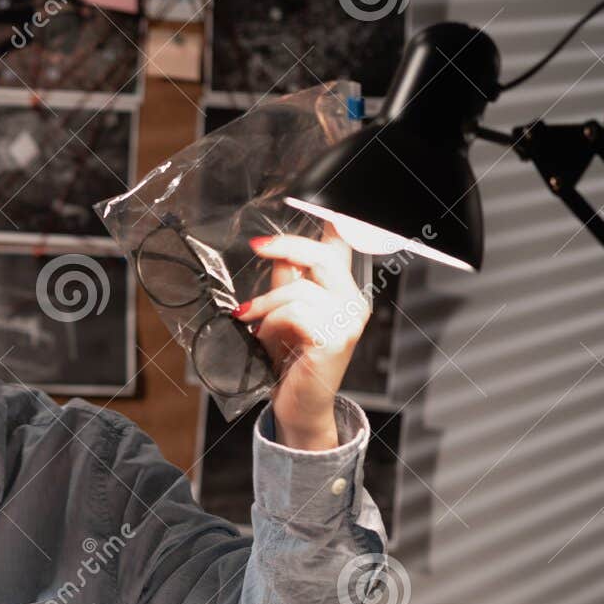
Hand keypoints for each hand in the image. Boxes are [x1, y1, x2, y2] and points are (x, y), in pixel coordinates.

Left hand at [234, 222, 369, 449]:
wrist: (299, 405)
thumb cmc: (291, 359)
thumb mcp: (284, 312)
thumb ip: (286, 281)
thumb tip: (275, 250)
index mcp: (344, 290)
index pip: (346, 244)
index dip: (338, 216)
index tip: (323, 198)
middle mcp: (353, 302)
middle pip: (323, 255)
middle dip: (286, 246)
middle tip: (257, 247)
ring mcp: (348, 321)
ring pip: (300, 289)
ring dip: (265, 303)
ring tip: (250, 319)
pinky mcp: (335, 340)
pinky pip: (294, 314)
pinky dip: (270, 324)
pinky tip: (264, 339)